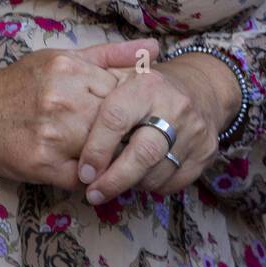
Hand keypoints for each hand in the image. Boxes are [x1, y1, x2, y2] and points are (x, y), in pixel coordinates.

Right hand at [0, 37, 160, 187]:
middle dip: (128, 134)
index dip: (134, 106)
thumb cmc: (19, 85)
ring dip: (113, 158)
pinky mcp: (44, 166)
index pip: (125, 91)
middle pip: (118, 123)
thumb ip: (110, 55)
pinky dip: (94, 178)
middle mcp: (64, 100)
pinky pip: (86, 178)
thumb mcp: (60, 58)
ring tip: (113, 156)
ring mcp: (54, 135)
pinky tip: (91, 171)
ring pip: (106, 152)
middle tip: (132, 140)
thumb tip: (157, 48)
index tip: (137, 114)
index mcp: (70, 70)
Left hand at [76, 54, 240, 204]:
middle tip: (93, 192)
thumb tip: (60, 110)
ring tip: (114, 182)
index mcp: (147, 84)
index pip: (115, 119)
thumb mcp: (121, 74)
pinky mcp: (205, 154)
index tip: (83, 171)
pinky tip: (139, 178)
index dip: (96, 149)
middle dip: (113, 179)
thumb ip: (92, 88)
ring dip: (130, 184)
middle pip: (142, 153)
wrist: (200, 91)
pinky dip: (151, 186)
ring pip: (156, 173)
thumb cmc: (147, 87)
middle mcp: (175, 107)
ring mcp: (194, 132)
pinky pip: (172, 183)